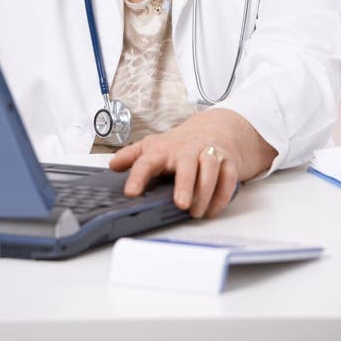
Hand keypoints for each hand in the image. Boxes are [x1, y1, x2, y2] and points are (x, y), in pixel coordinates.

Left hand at [108, 108, 276, 218]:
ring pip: (210, 169)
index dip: (138, 176)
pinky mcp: (227, 162)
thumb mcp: (154, 146)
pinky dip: (222, 196)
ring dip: (205, 191)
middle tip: (181, 204)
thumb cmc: (181, 144)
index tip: (131, 193)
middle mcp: (187, 151)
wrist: (216, 128)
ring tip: (196, 212)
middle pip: (187, 163)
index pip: (147, 161)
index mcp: (164, 149)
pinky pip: (228, 178)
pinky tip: (212, 210)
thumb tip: (112, 165)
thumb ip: (132, 156)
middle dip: (185, 183)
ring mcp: (209, 154)